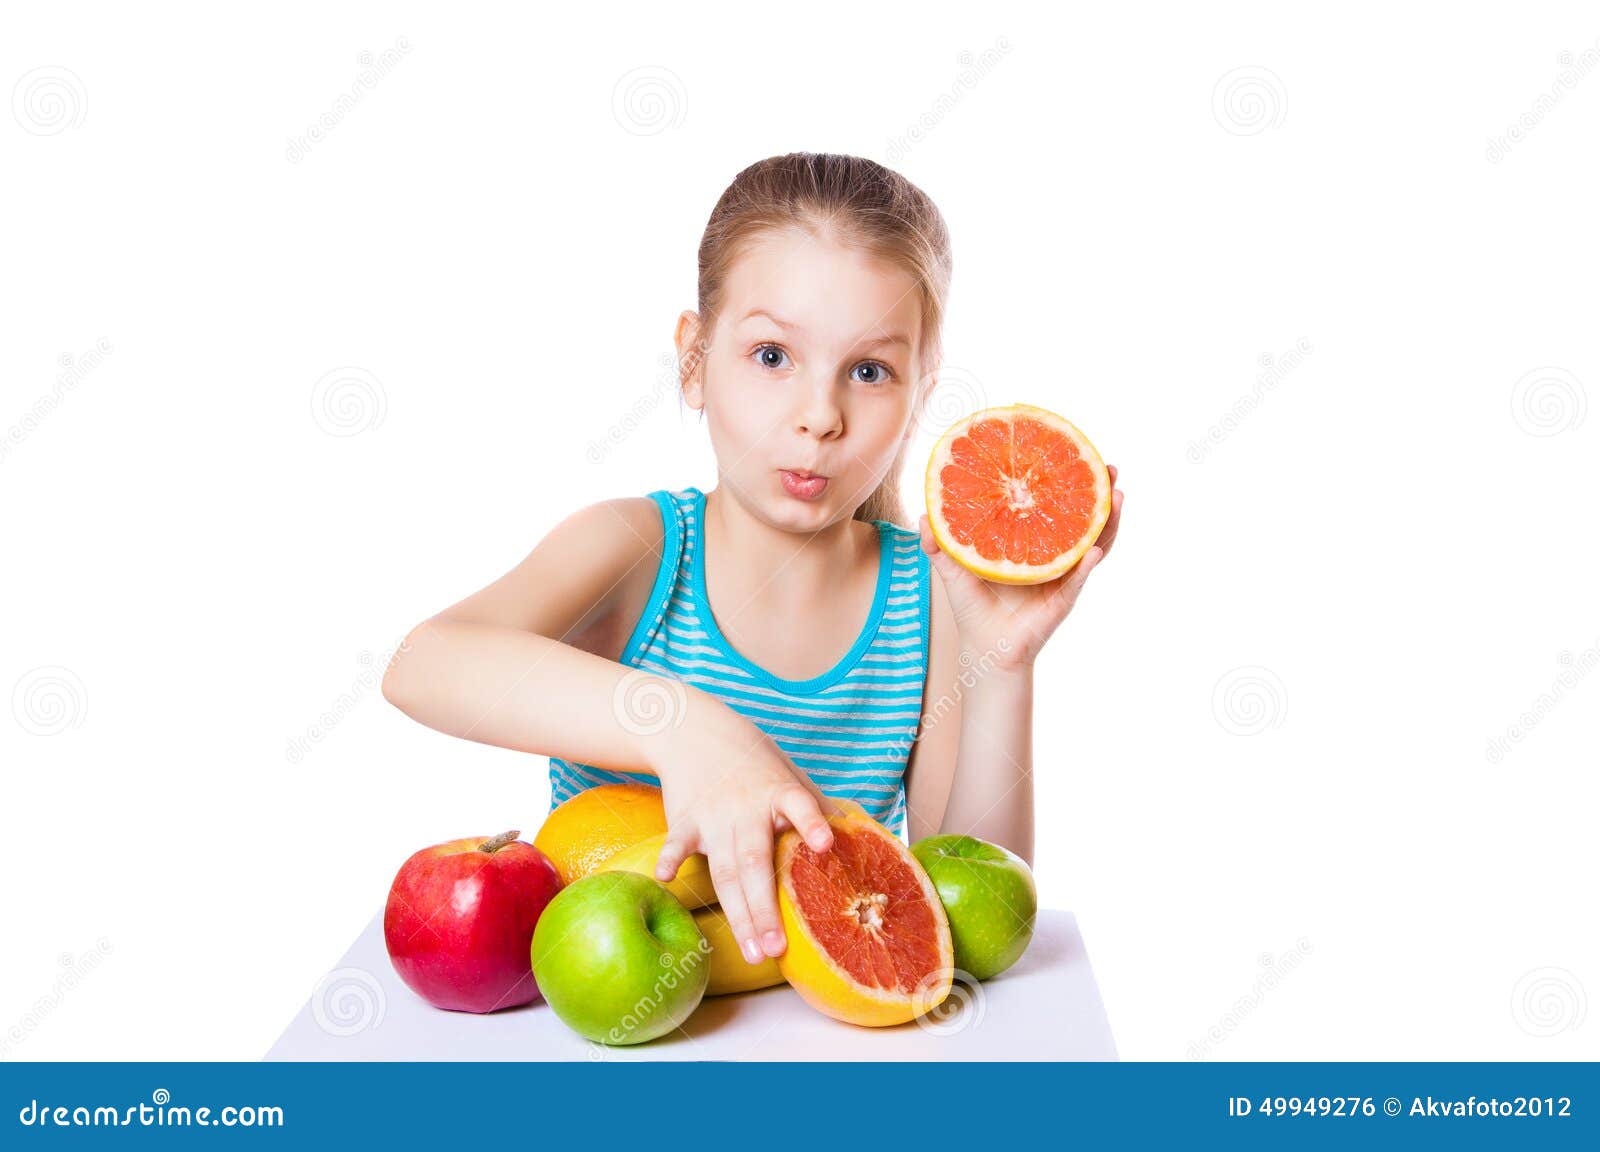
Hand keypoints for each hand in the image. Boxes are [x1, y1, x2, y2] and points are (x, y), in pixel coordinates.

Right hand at [644, 708, 834, 963]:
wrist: (696, 733)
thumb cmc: (754, 761)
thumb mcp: (791, 774)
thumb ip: (819, 807)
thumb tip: (861, 839)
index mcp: (780, 793)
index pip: (800, 805)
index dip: (812, 823)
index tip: (824, 844)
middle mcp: (748, 808)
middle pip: (756, 862)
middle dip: (766, 908)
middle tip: (778, 949)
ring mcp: (715, 816)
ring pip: (726, 871)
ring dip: (738, 913)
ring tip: (752, 951)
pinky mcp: (685, 820)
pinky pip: (678, 843)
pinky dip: (671, 859)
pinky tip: (665, 879)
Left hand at [918, 464, 1122, 668]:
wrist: (984, 648)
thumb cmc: (973, 607)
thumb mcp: (952, 570)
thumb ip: (939, 543)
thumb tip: (922, 516)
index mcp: (1033, 542)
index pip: (1055, 507)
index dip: (1067, 483)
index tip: (1075, 453)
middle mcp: (1054, 555)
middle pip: (1085, 518)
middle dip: (1101, 493)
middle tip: (1110, 467)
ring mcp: (1064, 576)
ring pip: (1094, 544)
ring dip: (1108, 521)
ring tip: (1116, 496)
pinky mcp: (1063, 599)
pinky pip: (1078, 579)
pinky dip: (1087, 565)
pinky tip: (1095, 550)